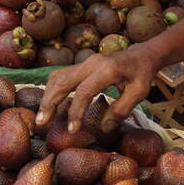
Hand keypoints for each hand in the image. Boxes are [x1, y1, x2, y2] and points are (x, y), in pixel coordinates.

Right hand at [35, 43, 160, 134]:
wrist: (142, 54)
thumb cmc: (142, 74)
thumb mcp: (139, 93)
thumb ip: (121, 110)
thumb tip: (102, 128)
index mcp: (107, 70)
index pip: (84, 91)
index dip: (76, 112)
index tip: (73, 129)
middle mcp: (91, 63)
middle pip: (62, 81)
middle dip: (49, 103)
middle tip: (41, 123)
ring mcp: (85, 62)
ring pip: (57, 77)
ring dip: (48, 96)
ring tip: (42, 117)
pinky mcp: (81, 65)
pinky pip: (61, 75)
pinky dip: (53, 90)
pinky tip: (50, 104)